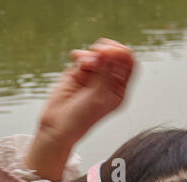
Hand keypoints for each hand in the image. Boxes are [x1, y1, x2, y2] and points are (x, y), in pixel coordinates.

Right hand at [27, 39, 134, 178]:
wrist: (57, 125)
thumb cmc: (81, 118)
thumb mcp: (98, 95)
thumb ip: (105, 72)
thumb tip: (107, 50)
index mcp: (119, 89)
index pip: (128, 64)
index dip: (122, 53)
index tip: (110, 52)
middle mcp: (108, 81)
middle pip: (115, 55)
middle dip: (107, 50)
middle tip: (98, 51)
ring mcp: (93, 76)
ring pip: (99, 53)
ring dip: (92, 54)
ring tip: (84, 63)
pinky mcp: (79, 73)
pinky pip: (84, 56)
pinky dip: (81, 55)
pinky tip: (75, 57)